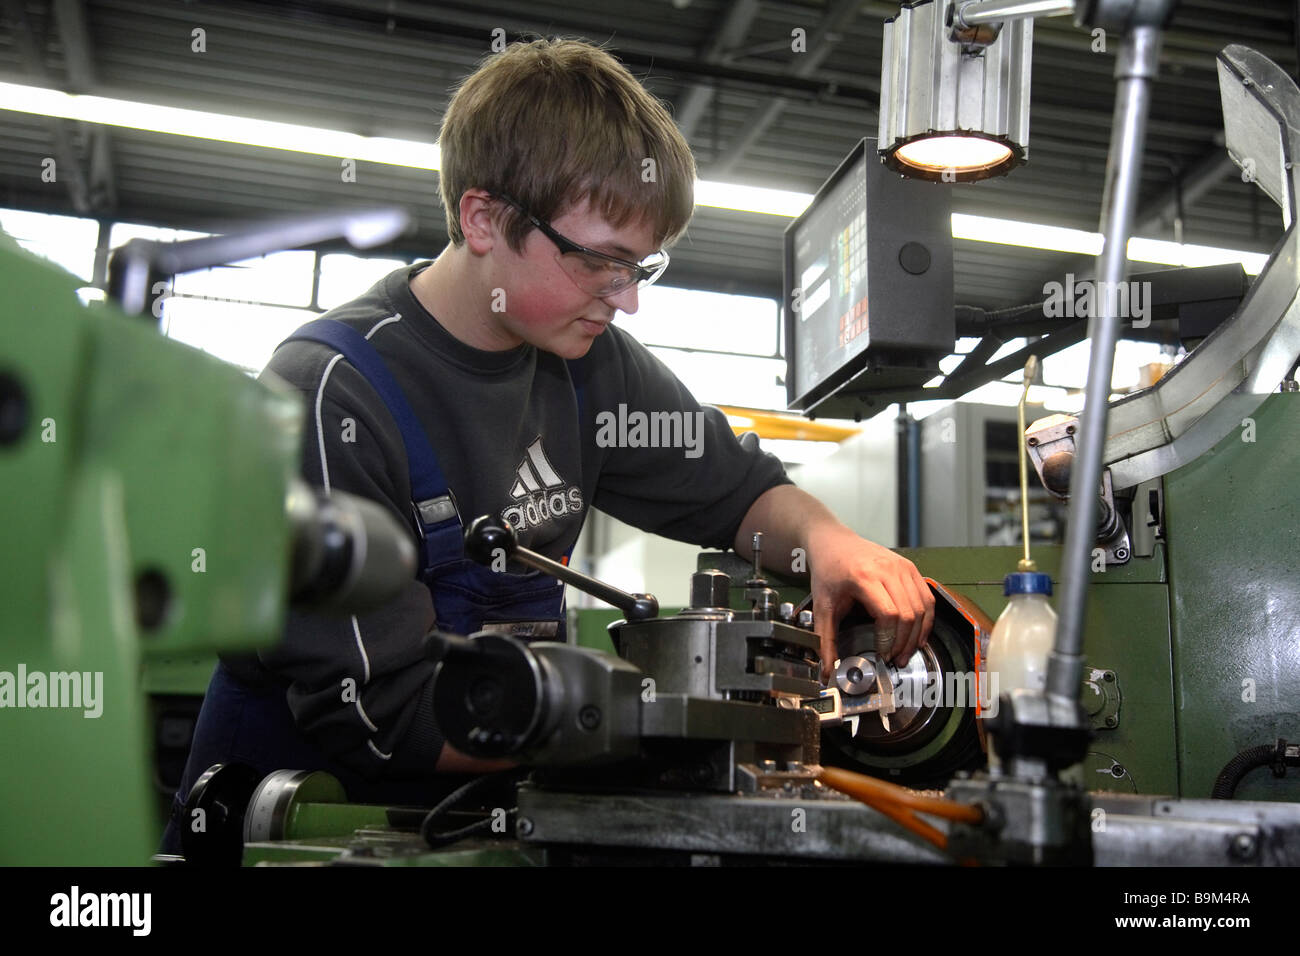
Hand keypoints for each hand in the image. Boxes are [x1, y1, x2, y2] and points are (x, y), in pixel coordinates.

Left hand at [806, 523, 934, 682]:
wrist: (834, 542)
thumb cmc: (828, 571)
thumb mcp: (822, 606)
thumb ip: (825, 639)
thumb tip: (826, 671)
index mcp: (864, 576)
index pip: (889, 614)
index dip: (889, 639)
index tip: (881, 654)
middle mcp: (887, 569)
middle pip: (909, 613)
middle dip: (904, 642)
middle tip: (896, 659)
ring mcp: (902, 566)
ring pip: (922, 607)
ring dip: (918, 634)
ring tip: (906, 652)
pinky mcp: (910, 567)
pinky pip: (927, 597)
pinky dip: (926, 619)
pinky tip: (917, 635)